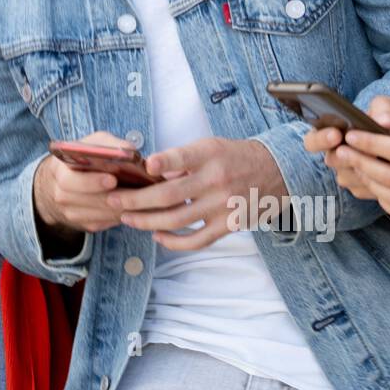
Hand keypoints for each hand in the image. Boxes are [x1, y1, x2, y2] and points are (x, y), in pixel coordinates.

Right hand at [33, 131, 130, 237]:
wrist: (58, 184)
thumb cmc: (79, 160)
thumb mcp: (89, 144)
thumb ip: (107, 144)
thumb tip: (129, 150)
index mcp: (59, 172)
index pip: (71, 181)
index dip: (92, 182)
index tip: (112, 179)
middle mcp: (61, 196)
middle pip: (89, 201)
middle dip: (114, 197)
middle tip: (134, 193)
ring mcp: (72, 213)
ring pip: (101, 215)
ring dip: (122, 208)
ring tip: (141, 199)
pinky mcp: (86, 225)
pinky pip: (107, 223)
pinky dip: (122, 215)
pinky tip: (135, 206)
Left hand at [110, 136, 285, 250]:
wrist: (276, 170)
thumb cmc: (233, 157)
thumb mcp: (209, 147)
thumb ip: (181, 161)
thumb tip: (149, 174)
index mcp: (209, 154)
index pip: (183, 158)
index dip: (164, 163)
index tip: (146, 165)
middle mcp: (216, 179)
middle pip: (170, 195)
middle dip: (137, 200)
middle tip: (114, 201)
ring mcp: (223, 205)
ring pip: (178, 220)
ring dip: (147, 222)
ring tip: (127, 219)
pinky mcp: (230, 225)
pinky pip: (197, 240)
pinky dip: (174, 242)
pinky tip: (158, 236)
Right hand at [303, 95, 389, 199]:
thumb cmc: (387, 120)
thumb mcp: (386, 107)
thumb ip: (382, 108)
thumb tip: (385, 121)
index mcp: (329, 133)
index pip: (312, 140)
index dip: (320, 139)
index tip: (336, 134)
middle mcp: (334, 156)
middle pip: (331, 160)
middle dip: (347, 155)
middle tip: (364, 149)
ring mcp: (345, 175)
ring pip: (348, 176)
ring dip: (365, 168)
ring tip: (385, 158)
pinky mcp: (361, 189)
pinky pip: (364, 188)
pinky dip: (377, 180)